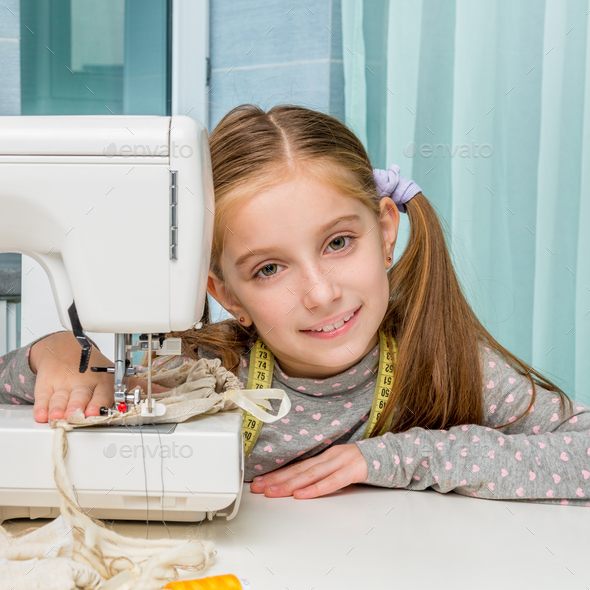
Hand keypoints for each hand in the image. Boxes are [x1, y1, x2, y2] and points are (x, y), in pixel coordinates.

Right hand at [30, 332, 169, 422]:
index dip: (99, 402)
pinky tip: (41, 415)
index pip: (102, 393)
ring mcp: (64, 384)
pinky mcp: (47, 385)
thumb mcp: (115, 373)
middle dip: (79, 406)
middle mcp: (83, 383)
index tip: (97, 411)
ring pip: (61, 398)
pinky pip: (43, 397)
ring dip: (59, 408)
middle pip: (80, 396)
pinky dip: (41, 406)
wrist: (63, 348)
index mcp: (103, 381)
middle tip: (77, 415)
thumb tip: (165, 391)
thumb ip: (138, 385)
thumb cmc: (93, 367)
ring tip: (58, 417)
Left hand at [250, 443, 367, 498]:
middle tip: (257, 488)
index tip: (259, 482)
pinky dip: (315, 489)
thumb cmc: (364, 463)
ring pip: (310, 474)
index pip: (296, 466)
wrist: (390, 455)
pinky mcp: (353, 470)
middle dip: (276, 479)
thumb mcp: (339, 466)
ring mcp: (341, 461)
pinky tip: (301, 495)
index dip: (276, 475)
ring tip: (273, 492)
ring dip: (289, 484)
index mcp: (325, 456)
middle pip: (298, 469)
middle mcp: (329, 456)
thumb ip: (323, 473)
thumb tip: (300, 485)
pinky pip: (332, 482)